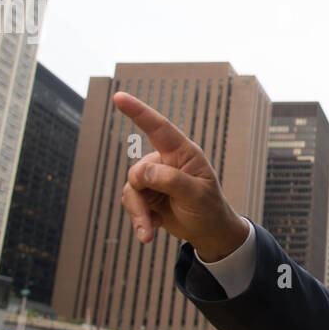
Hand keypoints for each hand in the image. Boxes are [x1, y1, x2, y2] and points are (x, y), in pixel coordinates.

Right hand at [112, 91, 247, 260]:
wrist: (208, 232)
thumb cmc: (209, 209)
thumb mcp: (196, 195)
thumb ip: (171, 180)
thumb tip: (141, 171)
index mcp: (184, 153)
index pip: (159, 128)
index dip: (138, 112)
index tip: (119, 97)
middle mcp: (166, 161)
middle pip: (138, 171)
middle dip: (140, 197)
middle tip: (150, 218)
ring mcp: (155, 177)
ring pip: (130, 189)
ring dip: (138, 213)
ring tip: (149, 232)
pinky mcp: (147, 193)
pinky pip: (131, 201)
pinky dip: (139, 219)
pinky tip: (151, 230)